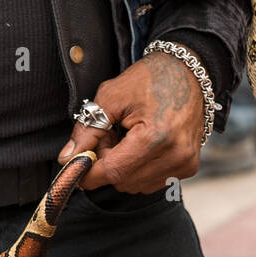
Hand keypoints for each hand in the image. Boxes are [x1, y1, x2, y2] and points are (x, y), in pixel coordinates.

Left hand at [57, 50, 205, 192]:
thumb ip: (87, 130)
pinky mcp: (189, 167)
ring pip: (135, 185)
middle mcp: (175, 155)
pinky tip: (140, 144)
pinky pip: (151, 181)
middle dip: (106, 164)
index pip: (113, 172)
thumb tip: (67, 159)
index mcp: (156, 137)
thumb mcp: (111, 97)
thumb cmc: (149, 79)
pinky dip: (138, 168)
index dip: (88, 172)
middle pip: (123, 181)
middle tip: (107, 136)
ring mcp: (184, 163)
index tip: (73, 165)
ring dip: (123, 167)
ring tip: (126, 137)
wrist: (187, 72)